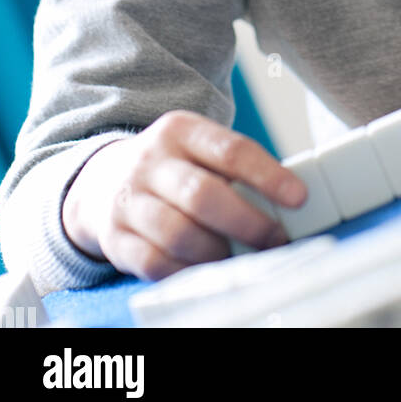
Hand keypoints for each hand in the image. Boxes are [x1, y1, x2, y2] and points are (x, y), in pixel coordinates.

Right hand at [61, 110, 306, 280]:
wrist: (102, 179)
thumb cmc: (173, 167)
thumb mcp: (198, 148)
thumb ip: (235, 169)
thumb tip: (288, 202)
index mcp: (181, 130)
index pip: (231, 150)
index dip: (268, 176)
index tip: (298, 198)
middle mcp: (151, 161)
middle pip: (203, 195)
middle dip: (247, 223)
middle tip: (275, 238)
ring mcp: (129, 200)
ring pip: (179, 233)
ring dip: (218, 252)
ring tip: (241, 257)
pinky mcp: (116, 239)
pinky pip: (156, 264)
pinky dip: (189, 271)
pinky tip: (208, 269)